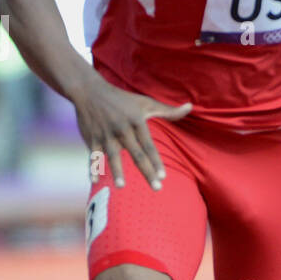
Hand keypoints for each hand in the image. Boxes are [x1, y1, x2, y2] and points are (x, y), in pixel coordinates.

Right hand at [74, 69, 190, 189]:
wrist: (90, 91)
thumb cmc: (123, 99)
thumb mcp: (146, 103)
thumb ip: (168, 110)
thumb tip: (190, 107)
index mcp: (136, 122)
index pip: (149, 146)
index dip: (156, 161)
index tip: (163, 176)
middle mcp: (122, 129)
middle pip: (136, 154)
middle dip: (146, 172)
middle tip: (157, 188)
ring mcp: (106, 134)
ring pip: (112, 155)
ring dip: (116, 170)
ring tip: (121, 186)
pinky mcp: (92, 137)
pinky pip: (93, 155)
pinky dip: (93, 167)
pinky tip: (94, 181)